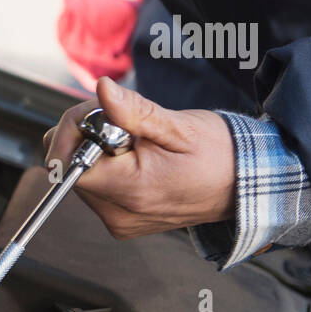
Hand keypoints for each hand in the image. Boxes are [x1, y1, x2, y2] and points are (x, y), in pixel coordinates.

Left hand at [42, 77, 235, 237]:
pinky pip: (95, 188)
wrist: (245, 186)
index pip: (65, 160)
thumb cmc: (219, 156)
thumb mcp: (178, 126)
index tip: (103, 111)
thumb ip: (134, 111)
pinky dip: (107, 168)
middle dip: (86, 136)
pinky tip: (135, 160)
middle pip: (68, 166)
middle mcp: (117, 213)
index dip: (76, 128)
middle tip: (123, 123)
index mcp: (129, 191)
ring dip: (97, 151)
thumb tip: (102, 90)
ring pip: (79, 175)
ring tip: (135, 143)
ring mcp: (118, 221)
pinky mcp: (121, 221)